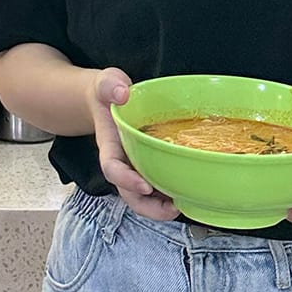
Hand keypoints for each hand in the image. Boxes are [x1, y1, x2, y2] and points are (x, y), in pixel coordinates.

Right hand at [87, 68, 178, 220]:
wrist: (105, 100)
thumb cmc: (107, 93)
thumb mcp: (105, 83)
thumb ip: (109, 86)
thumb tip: (122, 93)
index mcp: (109, 145)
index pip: (112, 168)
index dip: (126, 180)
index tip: (145, 186)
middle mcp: (121, 160)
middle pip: (127, 192)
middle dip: (147, 206)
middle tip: (172, 208)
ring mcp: (132, 165)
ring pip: (141, 195)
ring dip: (159, 205)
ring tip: (183, 205)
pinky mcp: (145, 164)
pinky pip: (154, 183)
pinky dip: (167, 192)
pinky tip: (186, 193)